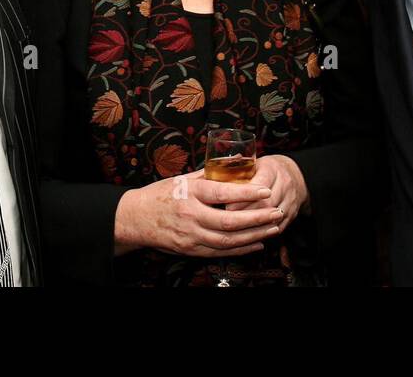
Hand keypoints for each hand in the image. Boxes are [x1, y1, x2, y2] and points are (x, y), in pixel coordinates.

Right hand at [113, 169, 284, 257]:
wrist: (135, 219)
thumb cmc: (160, 195)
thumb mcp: (182, 179)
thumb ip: (209, 173)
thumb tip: (235, 161)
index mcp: (190, 192)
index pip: (222, 193)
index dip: (247, 193)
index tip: (266, 190)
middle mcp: (190, 215)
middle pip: (229, 222)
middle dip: (257, 219)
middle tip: (277, 213)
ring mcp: (190, 235)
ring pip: (227, 241)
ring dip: (253, 236)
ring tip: (272, 229)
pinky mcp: (190, 249)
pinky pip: (219, 252)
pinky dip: (240, 249)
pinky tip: (256, 244)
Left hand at [224, 155, 309, 231]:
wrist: (294, 175)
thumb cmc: (266, 169)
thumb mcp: (253, 164)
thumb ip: (236, 170)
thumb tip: (210, 177)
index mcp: (272, 169)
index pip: (258, 186)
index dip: (242, 198)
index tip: (226, 206)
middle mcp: (285, 184)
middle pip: (266, 204)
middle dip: (245, 215)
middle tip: (227, 222)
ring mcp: (291, 200)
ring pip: (273, 218)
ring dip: (254, 227)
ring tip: (237, 232)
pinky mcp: (292, 214)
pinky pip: (279, 227)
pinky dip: (264, 233)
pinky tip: (250, 237)